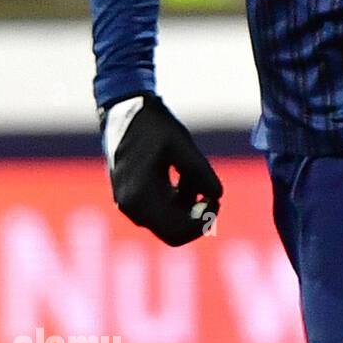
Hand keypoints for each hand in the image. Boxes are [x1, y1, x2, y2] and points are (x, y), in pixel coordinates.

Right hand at [101, 93, 222, 245]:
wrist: (124, 110)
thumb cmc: (152, 125)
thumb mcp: (181, 145)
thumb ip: (200, 171)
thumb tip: (218, 195)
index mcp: (140, 198)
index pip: (176, 233)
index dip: (202, 223)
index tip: (216, 200)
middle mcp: (131, 207)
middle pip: (172, 232)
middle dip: (196, 218)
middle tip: (213, 195)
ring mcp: (129, 203)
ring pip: (167, 221)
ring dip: (187, 207)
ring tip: (195, 176)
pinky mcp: (132, 196)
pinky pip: (161, 210)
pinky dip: (178, 200)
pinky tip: (184, 177)